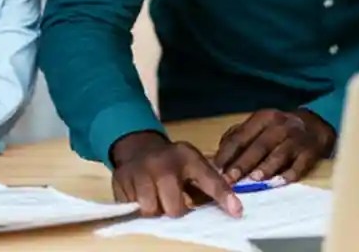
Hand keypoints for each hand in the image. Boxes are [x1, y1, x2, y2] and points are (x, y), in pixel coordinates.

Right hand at [109, 131, 241, 218]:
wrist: (138, 147)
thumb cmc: (172, 162)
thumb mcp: (193, 165)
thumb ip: (210, 186)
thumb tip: (232, 209)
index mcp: (188, 157)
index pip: (210, 180)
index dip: (224, 197)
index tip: (237, 212)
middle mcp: (163, 164)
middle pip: (174, 208)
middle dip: (175, 210)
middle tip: (173, 201)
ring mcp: (140, 171)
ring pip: (150, 211)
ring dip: (154, 210)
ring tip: (156, 198)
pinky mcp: (121, 180)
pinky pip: (131, 208)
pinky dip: (137, 206)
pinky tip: (141, 194)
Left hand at [213, 109, 334, 184]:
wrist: (315, 125)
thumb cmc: (280, 129)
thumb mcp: (259, 125)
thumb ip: (239, 137)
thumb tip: (218, 157)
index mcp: (262, 118)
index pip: (241, 136)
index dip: (227, 153)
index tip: (216, 169)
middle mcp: (279, 126)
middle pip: (259, 145)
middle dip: (243, 164)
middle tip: (229, 180)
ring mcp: (296, 138)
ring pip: (279, 153)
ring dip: (266, 167)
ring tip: (254, 180)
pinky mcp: (310, 151)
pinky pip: (300, 164)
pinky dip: (289, 174)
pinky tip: (278, 182)